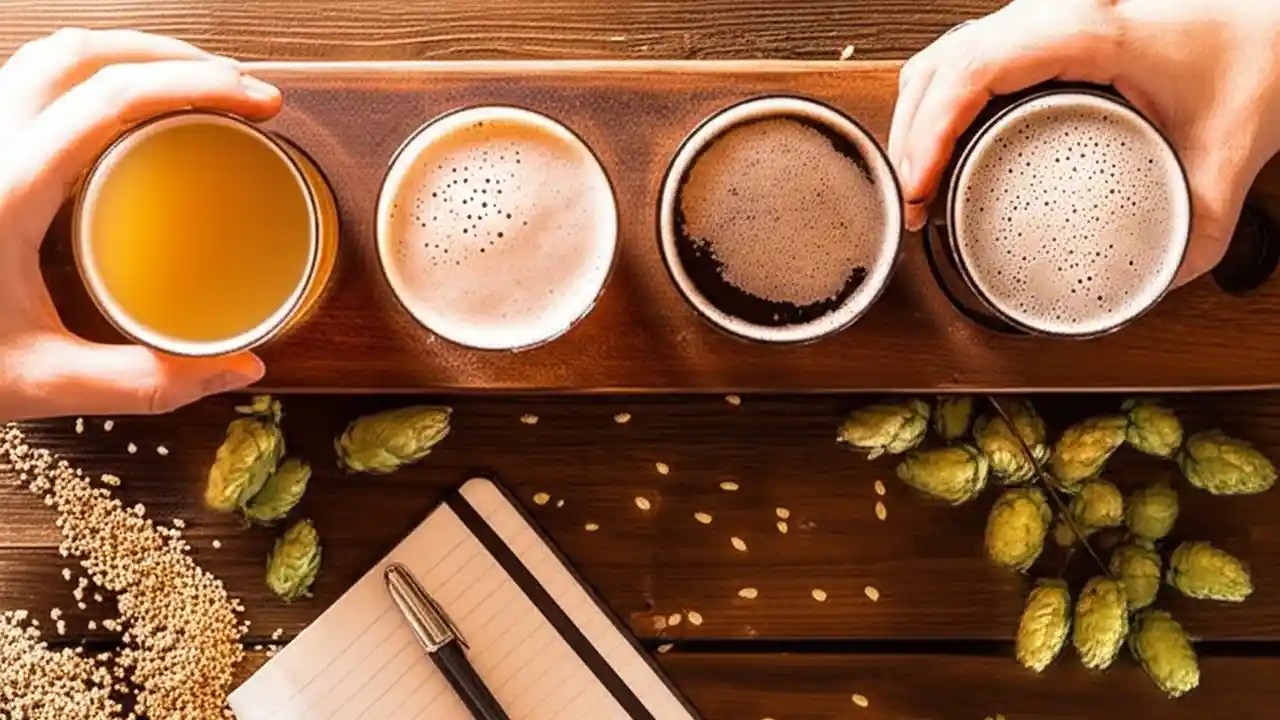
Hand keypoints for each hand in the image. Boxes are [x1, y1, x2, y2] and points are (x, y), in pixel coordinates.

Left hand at [0, 29, 282, 421]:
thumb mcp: (39, 381)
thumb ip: (145, 380)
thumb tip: (236, 369)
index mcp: (2, 194)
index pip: (110, 99)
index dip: (196, 83)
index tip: (255, 100)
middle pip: (81, 53)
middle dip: (172, 54)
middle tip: (234, 84)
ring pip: (47, 57)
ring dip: (126, 55)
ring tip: (188, 82)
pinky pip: (27, 86)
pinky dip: (88, 80)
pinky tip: (123, 117)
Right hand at [889, 0, 1279, 285]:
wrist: (1274, 19)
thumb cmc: (1256, 53)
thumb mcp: (1229, 154)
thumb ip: (1198, 229)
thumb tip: (1150, 284)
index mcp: (1089, 29)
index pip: (974, 70)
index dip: (929, 132)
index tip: (921, 189)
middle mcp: (1056, 10)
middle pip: (940, 64)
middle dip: (910, 139)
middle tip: (914, 206)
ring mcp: (1044, 14)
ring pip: (943, 56)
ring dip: (915, 119)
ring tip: (918, 184)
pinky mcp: (1042, 29)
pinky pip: (964, 55)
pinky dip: (936, 101)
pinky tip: (938, 144)